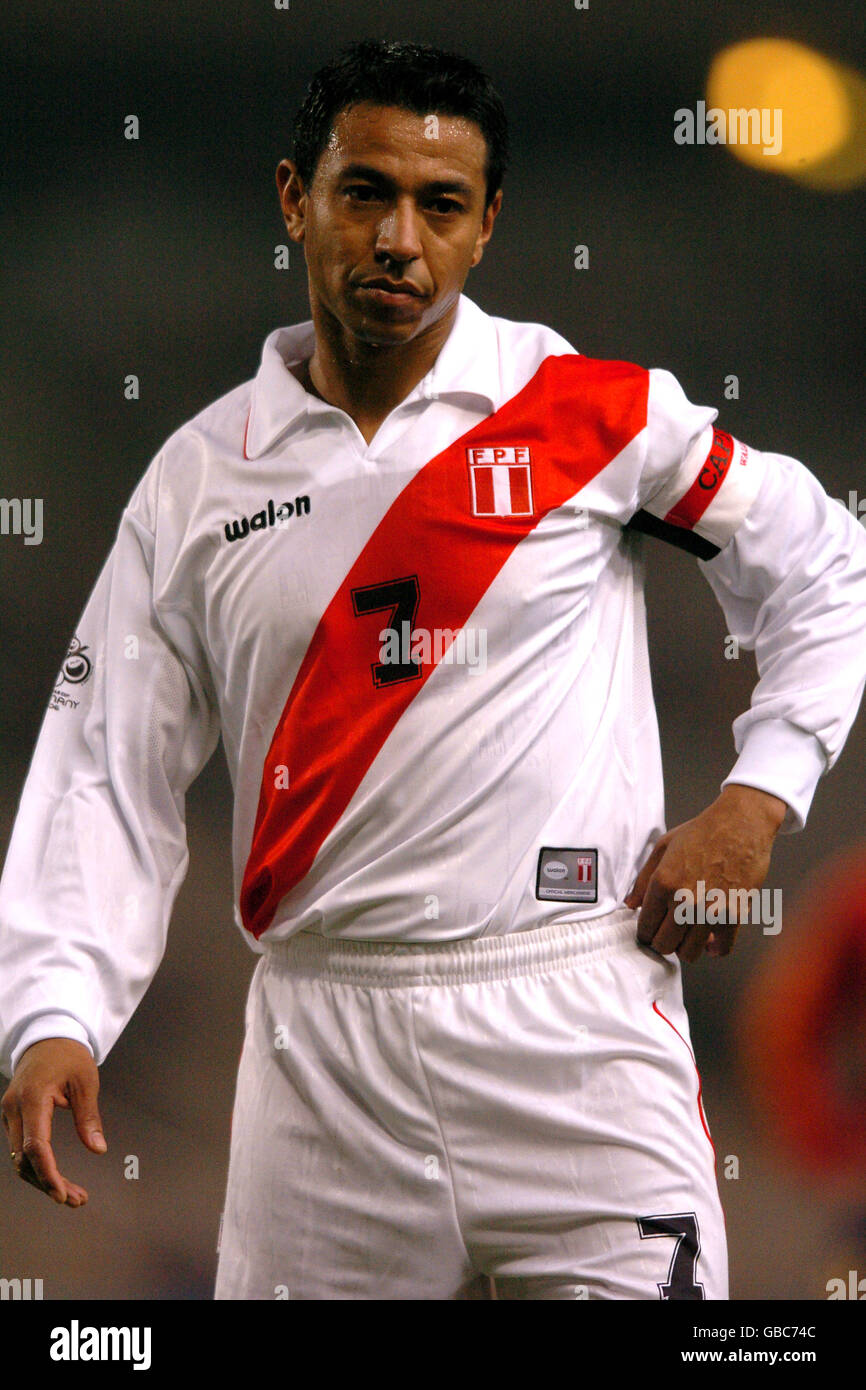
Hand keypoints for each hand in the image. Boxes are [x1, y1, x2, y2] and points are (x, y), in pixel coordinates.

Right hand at [1, 1038, 105, 1206]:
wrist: (45, 1037)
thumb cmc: (68, 1055)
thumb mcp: (85, 1081)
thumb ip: (88, 1117)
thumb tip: (98, 1149)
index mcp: (32, 1097)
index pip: (36, 1145)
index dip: (48, 1174)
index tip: (63, 1194)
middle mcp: (14, 1109)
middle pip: (24, 1159)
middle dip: (48, 1183)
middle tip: (77, 1200)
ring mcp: (9, 1114)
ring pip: (20, 1159)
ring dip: (43, 1179)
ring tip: (73, 1194)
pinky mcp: (13, 1118)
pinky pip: (21, 1149)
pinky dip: (37, 1167)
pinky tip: (56, 1178)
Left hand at [624, 784, 787, 962]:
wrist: (741, 824)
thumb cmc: (702, 831)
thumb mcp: (663, 848)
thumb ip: (643, 879)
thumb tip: (630, 905)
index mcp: (663, 884)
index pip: (645, 927)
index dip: (645, 932)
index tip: (650, 930)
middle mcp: (685, 901)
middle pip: (664, 944)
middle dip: (662, 941)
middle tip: (668, 932)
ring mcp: (711, 911)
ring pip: (689, 953)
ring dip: (685, 946)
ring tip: (687, 933)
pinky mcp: (735, 915)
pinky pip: (721, 949)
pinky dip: (713, 948)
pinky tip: (709, 938)